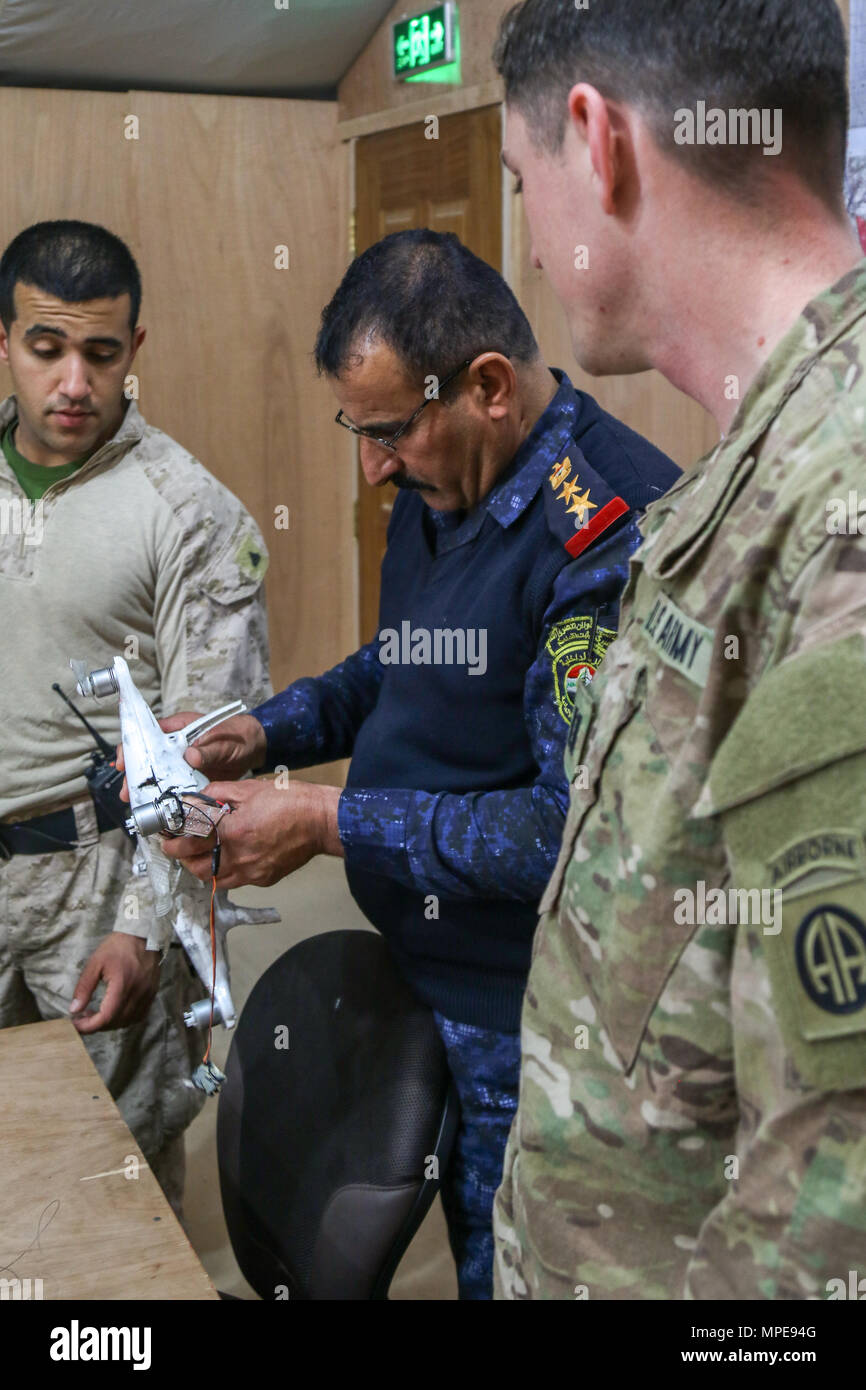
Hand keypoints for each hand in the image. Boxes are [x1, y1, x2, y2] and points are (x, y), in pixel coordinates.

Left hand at [70, 932, 160, 1032]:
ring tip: (97, 1014)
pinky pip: (139, 1015)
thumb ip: (84, 987)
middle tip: (83, 1018)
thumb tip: (74, 1010)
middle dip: (97, 1025)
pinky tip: (115, 1011)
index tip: (76, 1024)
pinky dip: (125, 1019)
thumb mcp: (95, 963)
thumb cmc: (117, 947)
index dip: (90, 1026)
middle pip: (116, 1022)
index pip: (106, 1016)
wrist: (142, 934)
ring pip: (128, 1021)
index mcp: (122, 984)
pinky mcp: (152, 993)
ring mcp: (148, 994)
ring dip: (111, 1024)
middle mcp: (138, 992)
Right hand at [117, 710, 266, 800]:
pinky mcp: (188, 776)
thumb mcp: (224, 741)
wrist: (255, 748)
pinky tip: (156, 807)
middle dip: (135, 775)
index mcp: (179, 728)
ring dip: (146, 788)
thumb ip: (208, 749)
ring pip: (157, 774)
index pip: (147, 734)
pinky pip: (172, 785)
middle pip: (147, 757)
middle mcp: (175, 744)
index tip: (124, 762)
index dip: (132, 747)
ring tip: (136, 804)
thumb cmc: (239, 736)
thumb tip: (190, 756)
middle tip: (127, 793)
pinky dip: (163, 795)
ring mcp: (181, 761)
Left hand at [159, 778, 342, 889]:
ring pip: (211, 877)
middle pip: (194, 864)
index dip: (173, 835)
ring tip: (196, 853)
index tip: (165, 832)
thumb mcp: (249, 788)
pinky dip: (223, 870)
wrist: (321, 822)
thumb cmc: (289, 800)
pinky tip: (225, 856)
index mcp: (233, 830)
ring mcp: (251, 872)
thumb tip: (193, 800)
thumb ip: (216, 794)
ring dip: (198, 866)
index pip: (190, 837)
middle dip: (179, 854)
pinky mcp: (262, 879)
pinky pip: (234, 879)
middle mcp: (238, 856)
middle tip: (174, 844)